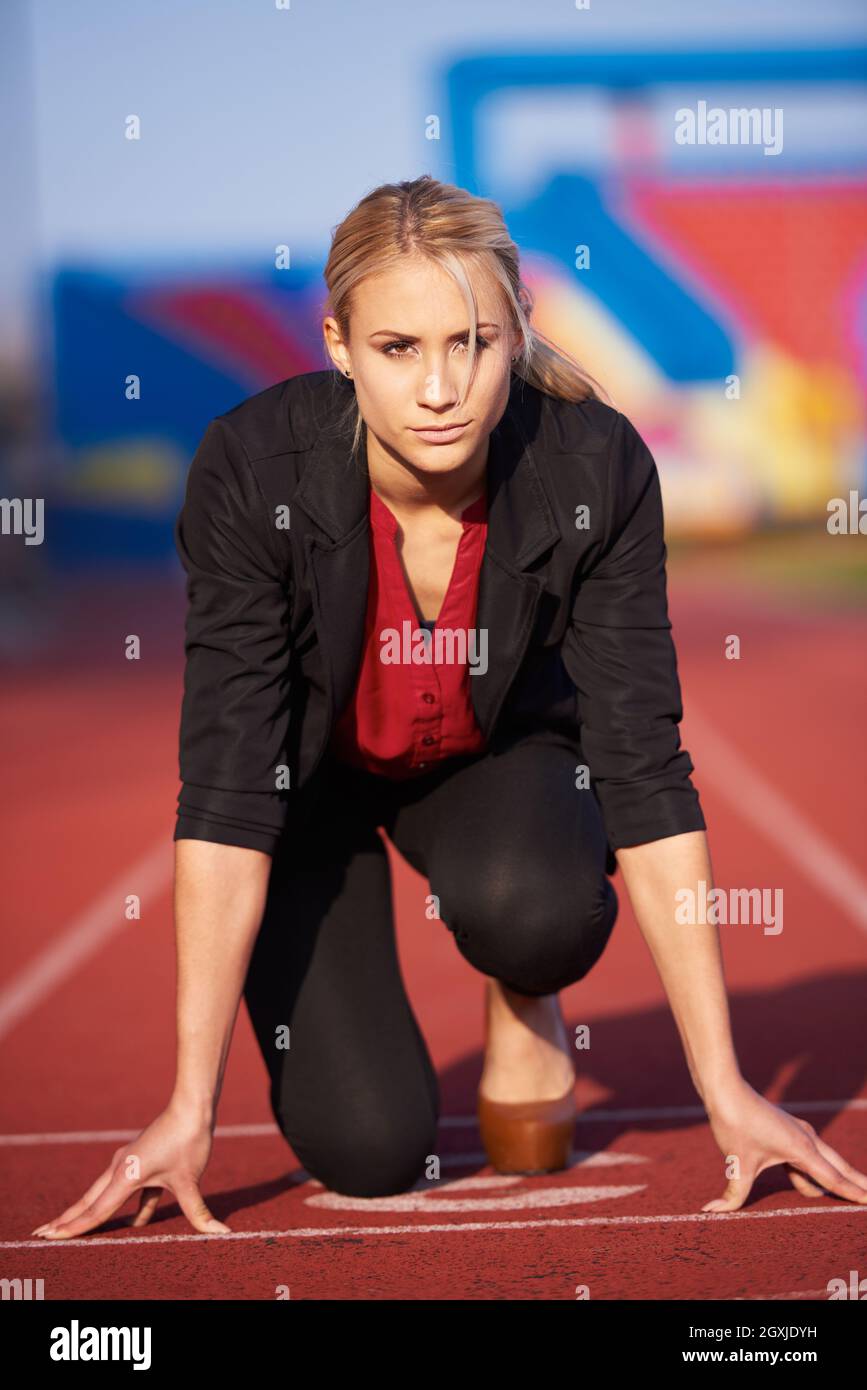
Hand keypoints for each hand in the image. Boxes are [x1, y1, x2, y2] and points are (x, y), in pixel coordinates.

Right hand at [31, 1101, 229, 1239]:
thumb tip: (221, 1232)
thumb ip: (199, 1212)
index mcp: (125, 1176)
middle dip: (66, 1219)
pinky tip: (136, 1222)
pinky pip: (127, 1190)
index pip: (96, 1211)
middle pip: (88, 1201)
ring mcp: (128, 1163)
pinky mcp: (141, 1161)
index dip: (73, 1228)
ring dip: (88, 1211)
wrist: (192, 1107)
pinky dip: (125, 1206)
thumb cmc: (188, 1140)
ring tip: (71, 1226)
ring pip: (102, 1194)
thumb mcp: (191, 1181)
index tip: (50, 1237)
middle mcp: (120, 1169)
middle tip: (41, 1234)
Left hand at [700, 1077, 866, 1212]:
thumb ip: (732, 1194)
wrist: (726, 1090)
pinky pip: (808, 1157)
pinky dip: (810, 1172)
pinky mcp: (788, 1131)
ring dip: (829, 1180)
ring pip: (823, 1163)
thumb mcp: (736, 1164)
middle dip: (857, 1183)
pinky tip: (803, 1184)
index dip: (853, 1193)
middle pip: (839, 1167)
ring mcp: (799, 1133)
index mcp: (802, 1149)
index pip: (834, 1178)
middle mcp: (807, 1140)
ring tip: (842, 1194)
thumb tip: (712, 1211)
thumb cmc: (735, 1124)